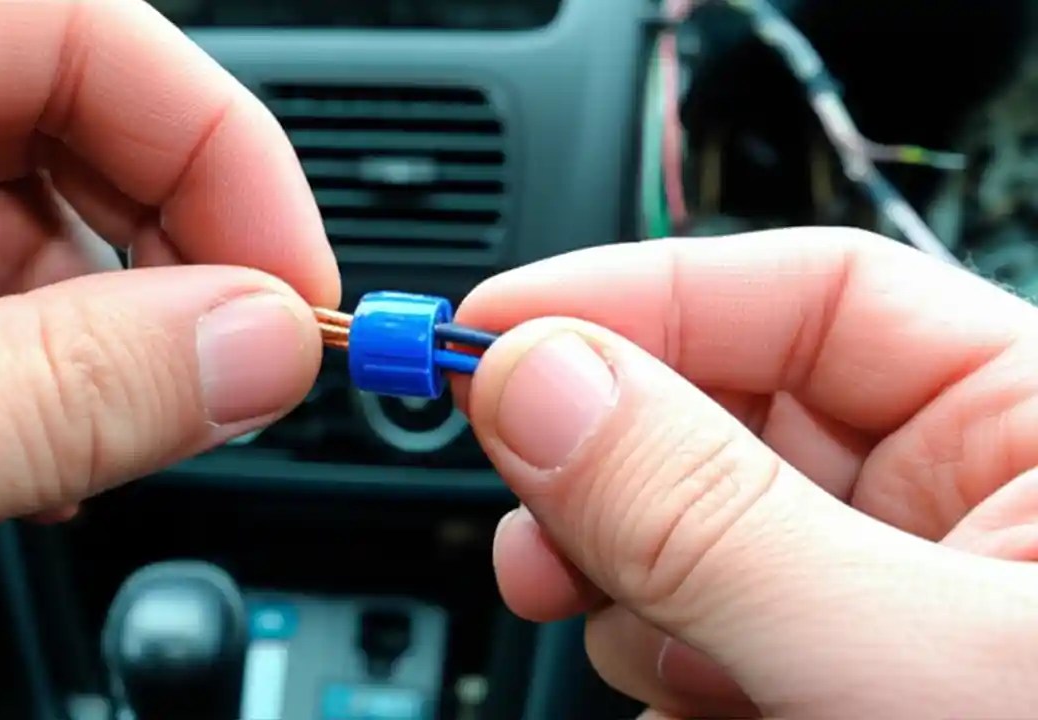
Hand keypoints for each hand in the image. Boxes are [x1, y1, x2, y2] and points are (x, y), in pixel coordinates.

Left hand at [0, 0, 337, 692]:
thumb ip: (66, 395)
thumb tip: (262, 345)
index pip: (70, 21)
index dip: (220, 151)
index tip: (291, 293)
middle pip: (57, 108)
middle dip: (157, 254)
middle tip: (213, 382)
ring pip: (17, 206)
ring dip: (80, 331)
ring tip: (56, 446)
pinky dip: (12, 363)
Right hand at [457, 229, 1037, 717]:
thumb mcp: (905, 662)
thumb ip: (705, 514)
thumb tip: (534, 379)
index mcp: (1033, 421)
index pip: (802, 293)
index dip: (634, 298)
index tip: (490, 330)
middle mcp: (961, 494)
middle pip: (723, 408)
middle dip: (612, 467)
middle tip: (531, 528)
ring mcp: (889, 591)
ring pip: (691, 526)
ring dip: (638, 587)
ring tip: (673, 666)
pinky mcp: (837, 673)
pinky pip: (701, 629)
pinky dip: (669, 670)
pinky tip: (707, 714)